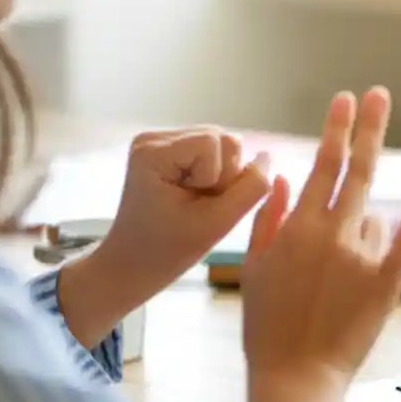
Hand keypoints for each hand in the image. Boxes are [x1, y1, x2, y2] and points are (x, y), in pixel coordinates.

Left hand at [59, 127, 270, 345]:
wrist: (132, 264)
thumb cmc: (168, 251)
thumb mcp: (217, 224)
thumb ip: (250, 189)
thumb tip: (268, 157)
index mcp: (153, 151)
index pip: (216, 141)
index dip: (219, 177)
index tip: (196, 205)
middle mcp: (153, 137)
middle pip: (221, 138)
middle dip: (222, 176)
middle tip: (198, 207)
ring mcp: (158, 141)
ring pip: (222, 145)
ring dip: (220, 178)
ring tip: (195, 204)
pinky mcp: (167, 150)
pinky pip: (212, 152)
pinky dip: (213, 176)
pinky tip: (193, 197)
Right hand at [241, 88, 400, 401]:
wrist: (295, 376)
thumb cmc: (267, 326)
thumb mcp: (253, 267)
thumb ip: (266, 218)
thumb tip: (282, 178)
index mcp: (296, 228)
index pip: (321, 165)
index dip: (336, 130)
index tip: (345, 100)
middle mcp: (332, 233)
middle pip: (356, 170)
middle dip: (367, 129)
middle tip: (378, 94)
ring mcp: (362, 256)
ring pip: (372, 219)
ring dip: (360, 230)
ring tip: (331, 283)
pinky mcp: (386, 281)